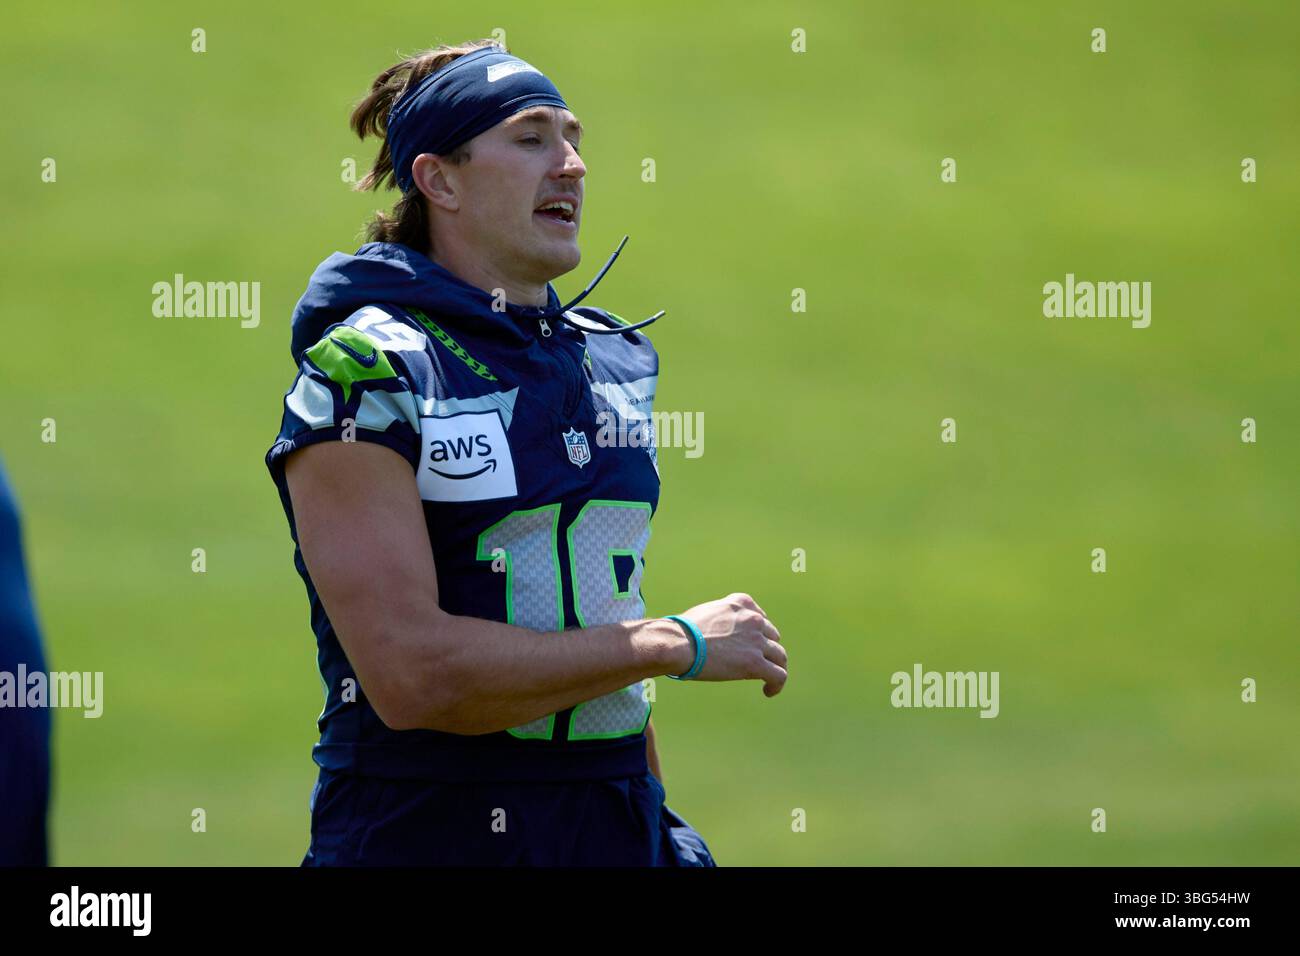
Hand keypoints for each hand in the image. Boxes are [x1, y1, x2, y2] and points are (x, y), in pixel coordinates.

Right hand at [669, 593, 786, 696]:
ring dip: (774, 667)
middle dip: (766, 650)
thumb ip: (722, 619)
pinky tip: (768, 691)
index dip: (758, 633)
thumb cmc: (682, 631)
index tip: (751, 645)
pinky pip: (778, 675)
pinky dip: (776, 684)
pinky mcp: (755, 663)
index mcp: (742, 602)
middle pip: (772, 637)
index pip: (760, 618)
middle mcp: (753, 619)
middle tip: (758, 663)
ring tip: (766, 680)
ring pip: (779, 656)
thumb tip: (721, 636)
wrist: (679, 643)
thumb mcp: (707, 612)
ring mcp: (756, 641)